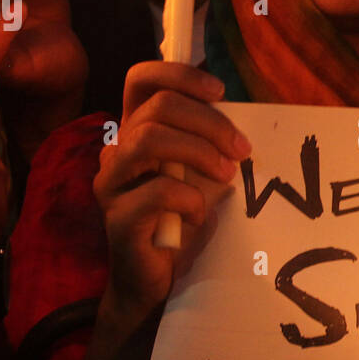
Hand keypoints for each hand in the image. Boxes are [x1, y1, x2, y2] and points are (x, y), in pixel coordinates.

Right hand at [94, 62, 249, 320]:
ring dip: (197, 151)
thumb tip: (247, 115)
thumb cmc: (183, 223)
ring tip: (226, 173)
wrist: (158, 284)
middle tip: (241, 149)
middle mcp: (117, 152)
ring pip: (148, 139)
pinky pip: (156, 191)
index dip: (179, 75)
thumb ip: (209, 143)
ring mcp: (112, 184)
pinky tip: (202, 215)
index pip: (141, 80)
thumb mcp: (201, 174)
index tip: (219, 91)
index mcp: (136, 134)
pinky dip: (189, 198)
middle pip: (156, 107)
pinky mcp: (118, 218)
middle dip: (208, 121)